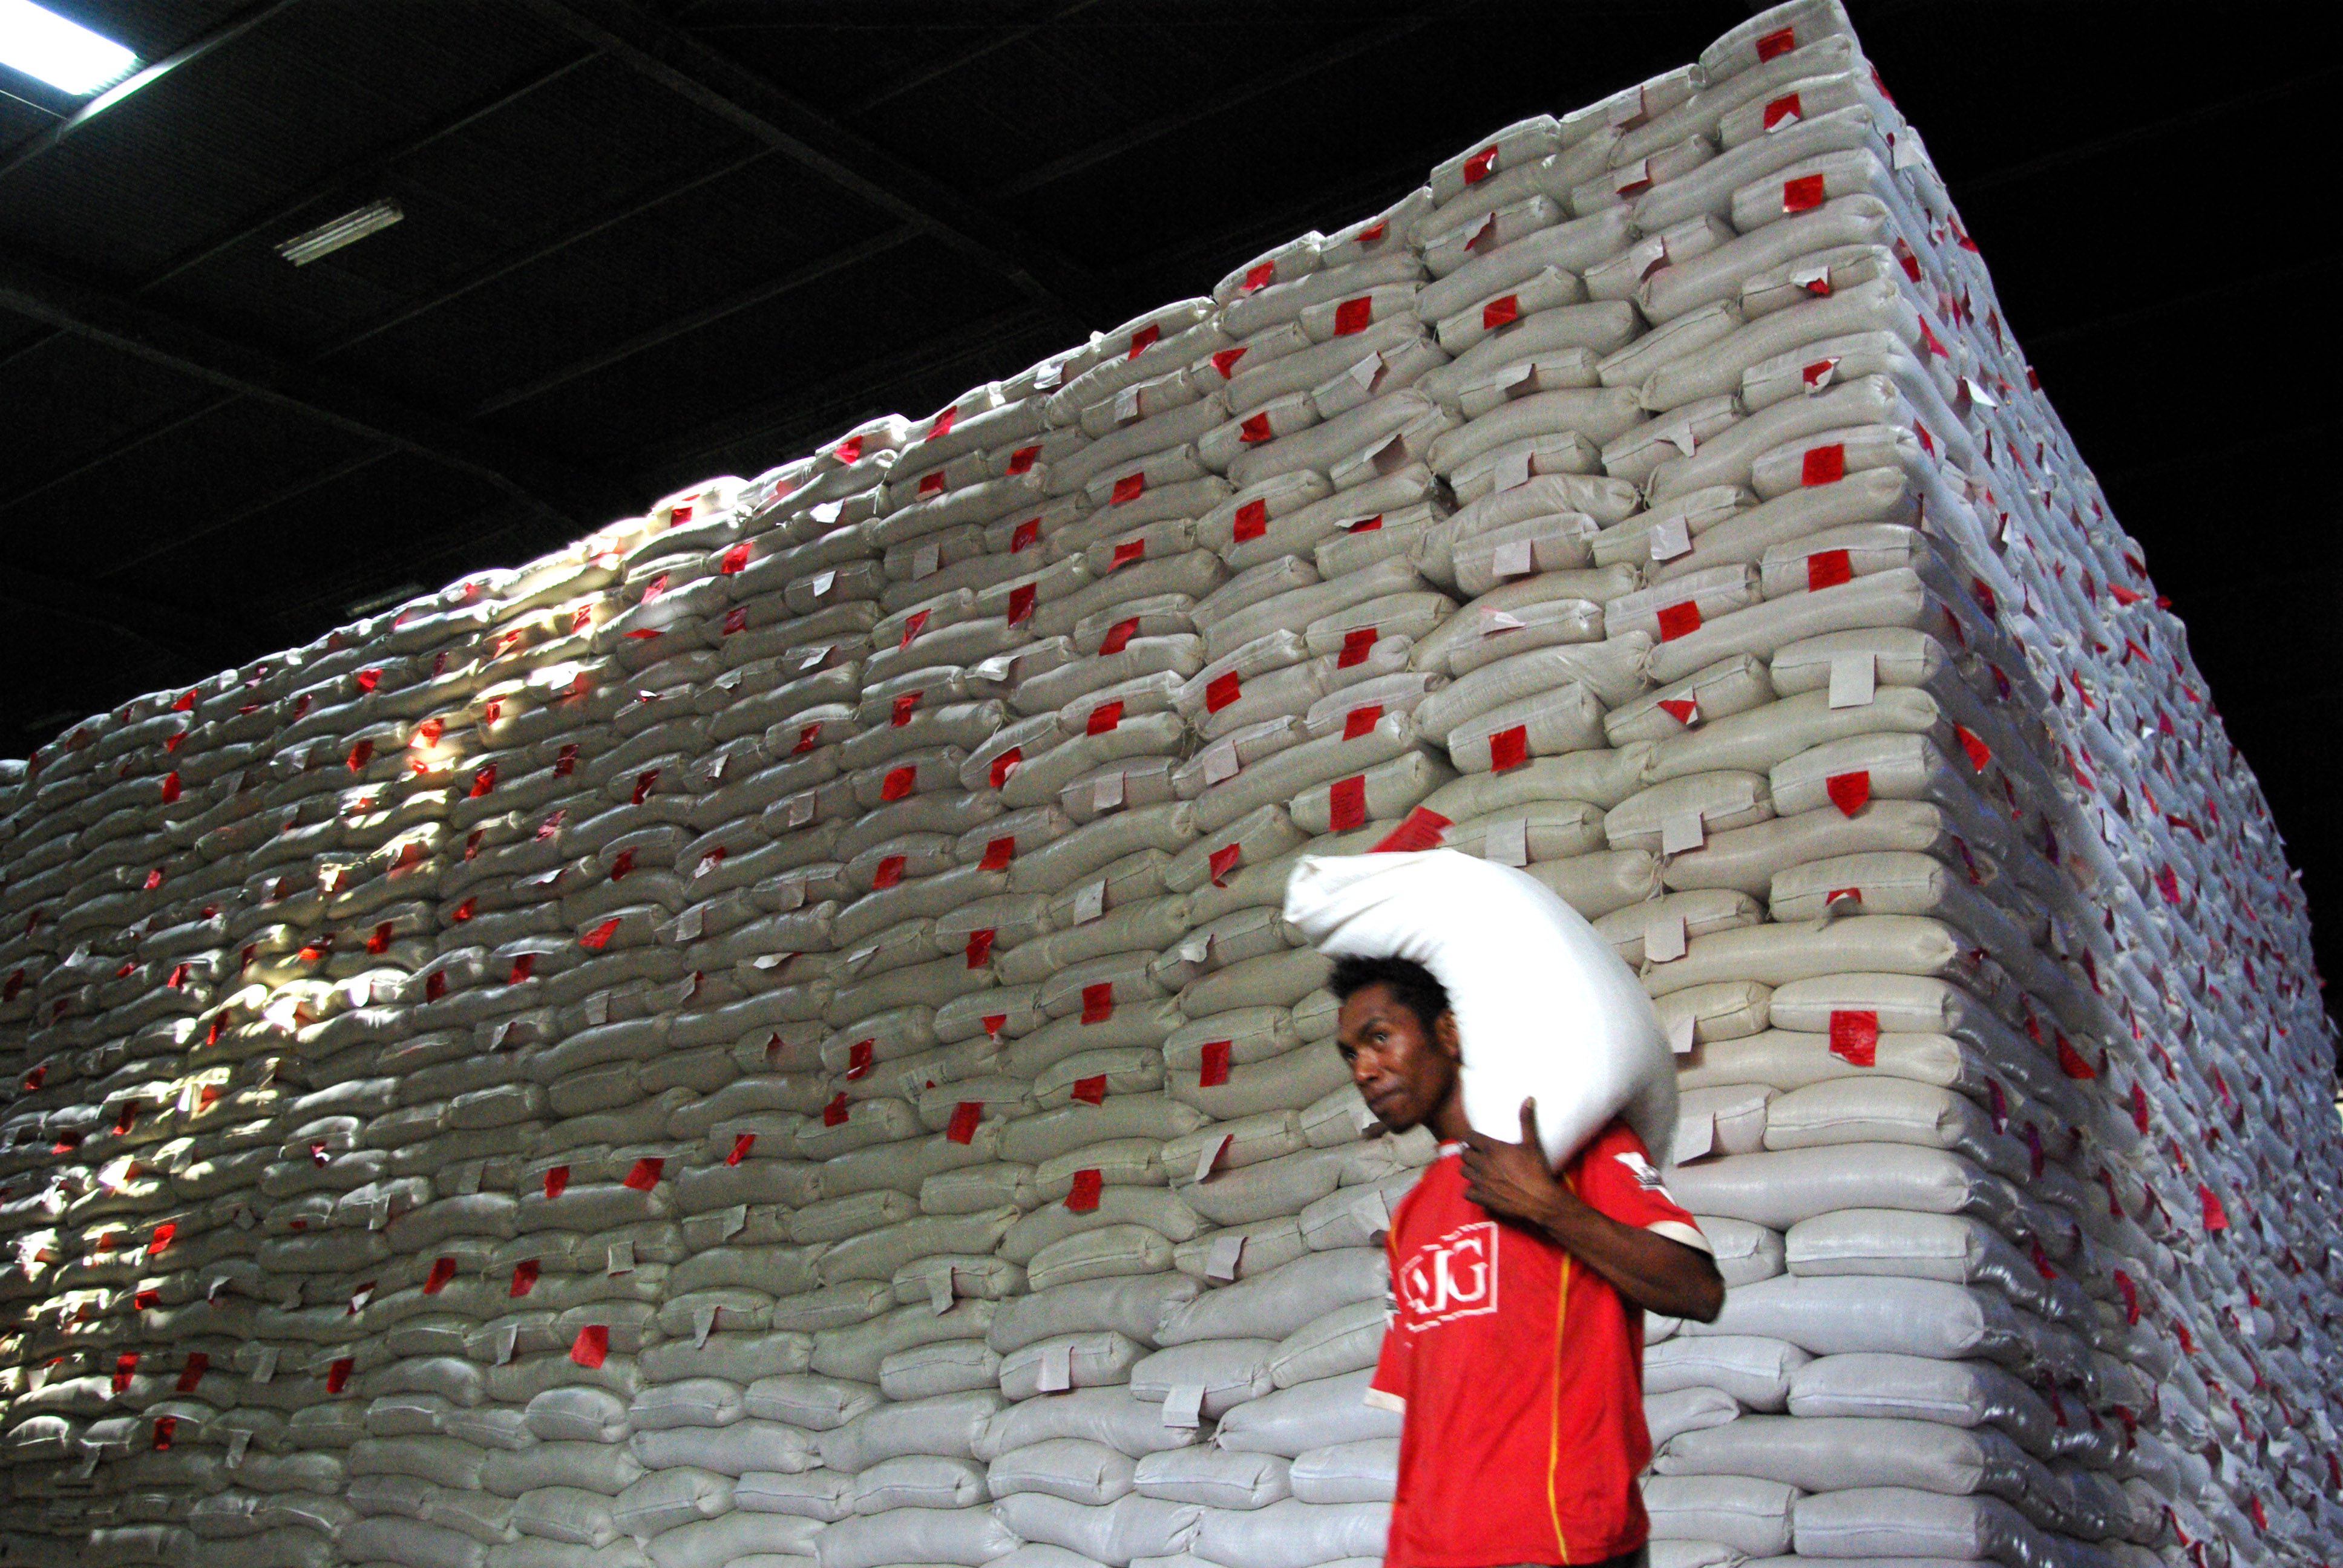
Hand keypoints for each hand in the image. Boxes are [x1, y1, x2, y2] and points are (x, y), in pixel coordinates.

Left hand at [1458, 1098, 1570, 1230]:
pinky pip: (1466, 1192)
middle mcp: (1482, 1164)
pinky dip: (1471, 1190)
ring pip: (1463, 1172)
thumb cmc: (1536, 1169)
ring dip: (1469, 1169)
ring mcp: (1480, 1182)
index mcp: (1491, 1149)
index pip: (1468, 1137)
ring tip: (1478, 1170)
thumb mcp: (1532, 1143)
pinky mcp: (1482, 1198)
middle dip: (1469, 1153)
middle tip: (1478, 1154)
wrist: (1540, 1199)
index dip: (1471, 1138)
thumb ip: (1526, 1120)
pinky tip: (1480, 1188)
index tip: (1476, 1140)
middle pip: (1464, 1154)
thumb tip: (1528, 1098)